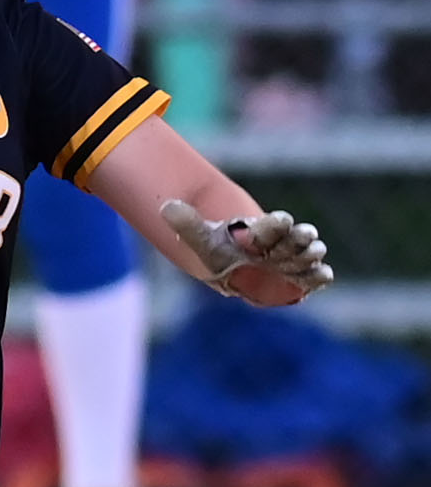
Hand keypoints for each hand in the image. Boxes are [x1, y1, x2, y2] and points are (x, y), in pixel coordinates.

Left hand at [160, 199, 332, 306]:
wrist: (234, 273)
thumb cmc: (222, 253)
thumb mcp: (202, 241)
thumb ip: (187, 224)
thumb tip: (165, 207)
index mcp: (261, 230)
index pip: (273, 223)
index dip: (274, 224)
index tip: (275, 222)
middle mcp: (283, 242)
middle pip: (297, 236)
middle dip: (297, 238)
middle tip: (298, 238)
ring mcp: (296, 260)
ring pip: (311, 253)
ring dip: (308, 255)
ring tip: (307, 255)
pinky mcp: (303, 279)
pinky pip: (318, 277)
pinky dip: (318, 277)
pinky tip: (319, 276)